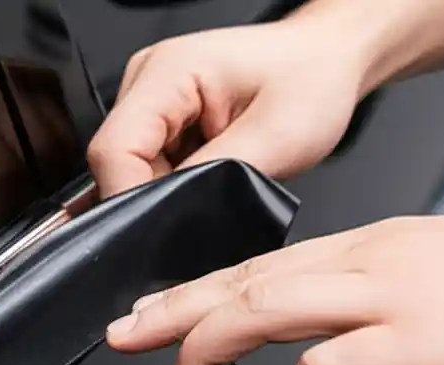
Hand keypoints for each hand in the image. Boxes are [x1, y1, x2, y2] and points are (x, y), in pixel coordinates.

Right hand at [86, 17, 367, 197]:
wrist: (331, 58)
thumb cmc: (314, 79)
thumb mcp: (276, 137)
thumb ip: (212, 179)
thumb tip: (168, 216)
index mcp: (166, 71)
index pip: (112, 151)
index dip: (130, 198)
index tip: (162, 227)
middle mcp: (146, 81)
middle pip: (116, 162)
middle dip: (154, 194)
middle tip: (207, 199)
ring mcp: (149, 98)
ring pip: (130, 169)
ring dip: (168, 187)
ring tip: (217, 175)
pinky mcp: (160, 116)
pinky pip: (148, 164)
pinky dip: (175, 179)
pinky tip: (208, 170)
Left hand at [105, 216, 443, 364]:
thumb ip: (381, 303)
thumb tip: (336, 345)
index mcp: (379, 245)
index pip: (266, 262)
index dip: (202, 288)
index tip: (158, 309)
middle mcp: (375, 260)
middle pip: (247, 277)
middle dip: (176, 308)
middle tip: (125, 336)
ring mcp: (393, 296)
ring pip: (264, 306)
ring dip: (208, 345)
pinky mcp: (417, 341)